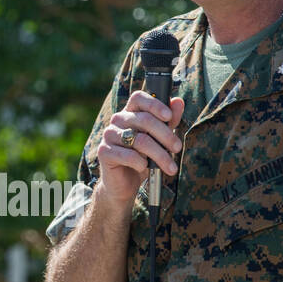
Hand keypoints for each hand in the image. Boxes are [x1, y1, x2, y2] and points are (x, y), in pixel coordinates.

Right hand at [95, 91, 184, 206]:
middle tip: (177, 148)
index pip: (139, 98)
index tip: (169, 116)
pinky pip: (128, 155)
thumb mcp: (159, 139)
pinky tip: (144, 168)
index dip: (155, 104)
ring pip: (140, 140)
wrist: (124, 183)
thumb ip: (168, 121)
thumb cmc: (142, 158)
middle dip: (166, 135)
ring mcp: (109, 135)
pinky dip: (141, 163)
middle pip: (144, 120)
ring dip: (160, 154)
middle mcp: (117, 120)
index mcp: (130, 112)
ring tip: (170, 166)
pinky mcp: (104, 152)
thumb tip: (178, 101)